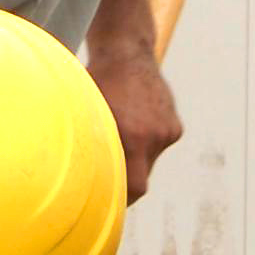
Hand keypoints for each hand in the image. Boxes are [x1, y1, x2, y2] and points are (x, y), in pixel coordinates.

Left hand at [91, 46, 183, 201]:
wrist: (126, 52)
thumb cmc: (97, 83)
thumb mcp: (88, 113)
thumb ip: (91, 146)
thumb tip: (79, 179)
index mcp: (132, 135)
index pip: (135, 187)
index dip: (124, 199)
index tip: (111, 202)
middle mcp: (154, 135)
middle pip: (142, 178)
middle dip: (126, 178)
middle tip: (109, 170)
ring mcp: (168, 131)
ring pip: (149, 162)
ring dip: (136, 157)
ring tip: (122, 132)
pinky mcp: (175, 127)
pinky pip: (158, 147)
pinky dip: (146, 142)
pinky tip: (135, 121)